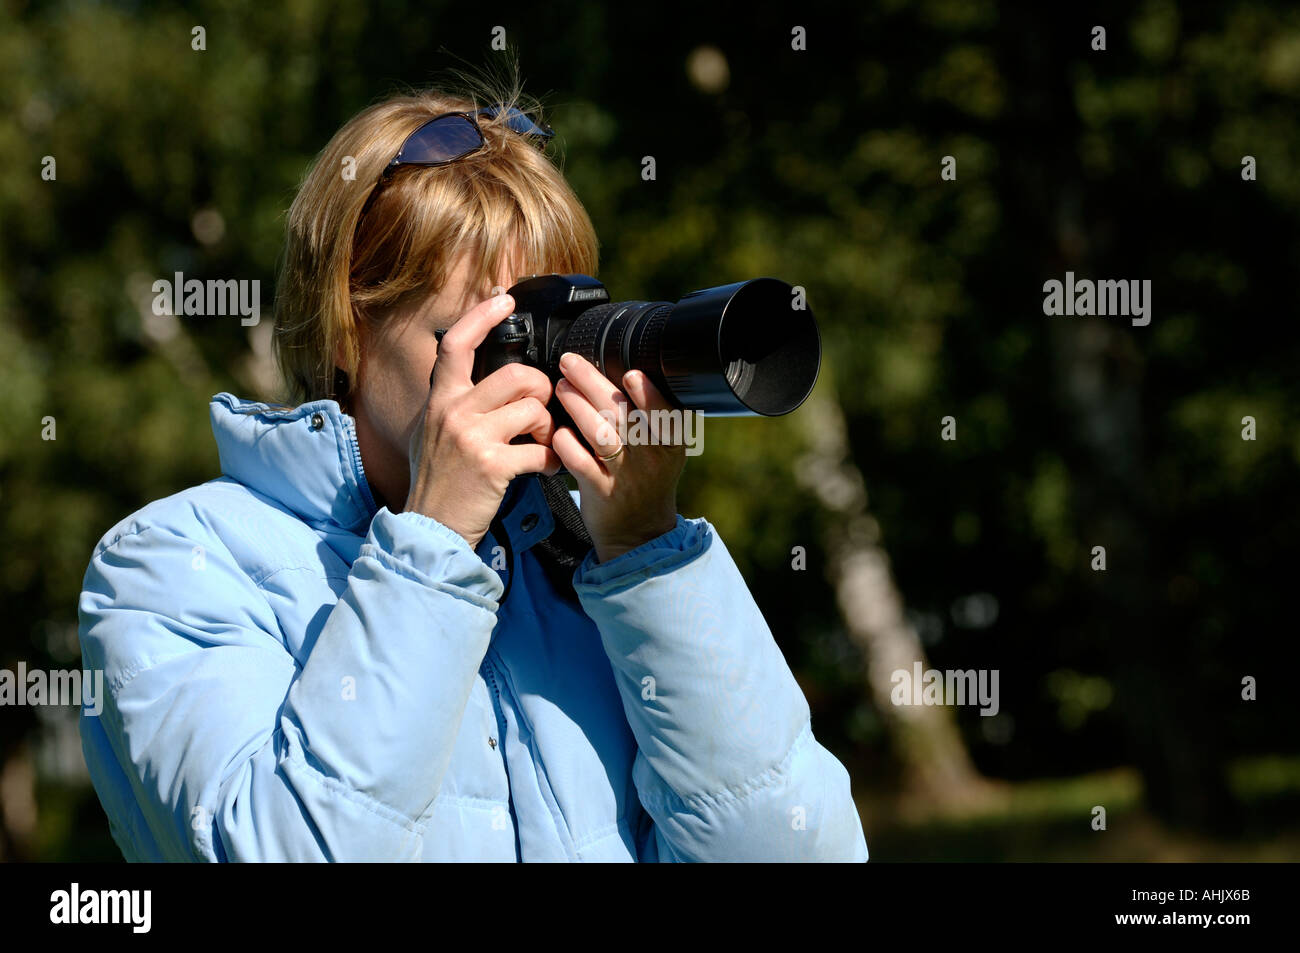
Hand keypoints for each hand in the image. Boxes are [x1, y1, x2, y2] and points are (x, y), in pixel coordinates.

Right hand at [405, 293, 561, 549]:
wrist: (429, 529)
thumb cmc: (438, 481)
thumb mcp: (431, 432)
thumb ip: (454, 402)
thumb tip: (478, 374)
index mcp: (439, 399)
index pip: (456, 344)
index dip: (482, 316)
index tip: (505, 300)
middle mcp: (452, 412)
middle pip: (517, 375)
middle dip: (541, 393)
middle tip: (540, 415)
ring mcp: (471, 438)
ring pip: (534, 408)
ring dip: (548, 427)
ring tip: (541, 444)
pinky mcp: (492, 466)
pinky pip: (541, 449)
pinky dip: (552, 460)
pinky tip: (548, 468)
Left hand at [551, 352, 685, 563]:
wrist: (639, 533)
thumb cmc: (647, 480)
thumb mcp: (663, 450)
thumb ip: (651, 417)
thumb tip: (621, 370)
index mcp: (670, 443)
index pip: (664, 415)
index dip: (648, 395)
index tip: (631, 374)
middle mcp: (650, 458)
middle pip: (623, 415)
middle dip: (594, 384)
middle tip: (570, 363)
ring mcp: (625, 476)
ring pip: (601, 435)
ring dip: (578, 407)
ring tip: (561, 387)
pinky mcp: (601, 492)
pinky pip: (581, 464)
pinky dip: (568, 445)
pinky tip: (557, 431)